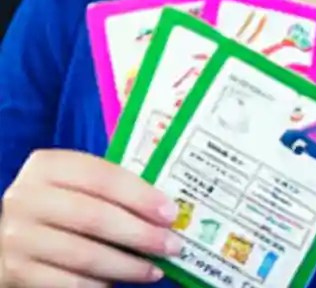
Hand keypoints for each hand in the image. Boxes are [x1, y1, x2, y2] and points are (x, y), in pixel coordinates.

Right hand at [0, 150, 179, 286]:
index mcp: (48, 166)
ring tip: (154, 270)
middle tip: (172, 246)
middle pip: (95, 217)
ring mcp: (17, 236)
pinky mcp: (14, 270)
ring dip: (127, 266)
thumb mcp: (76, 185)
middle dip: (141, 234)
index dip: (141, 196)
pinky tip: (118, 283)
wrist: (8, 233)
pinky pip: (67, 282)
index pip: (103, 177)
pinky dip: (99, 284)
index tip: (171, 214)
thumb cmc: (57, 205)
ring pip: (84, 254)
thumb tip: (166, 212)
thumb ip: (112, 189)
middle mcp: (26, 198)